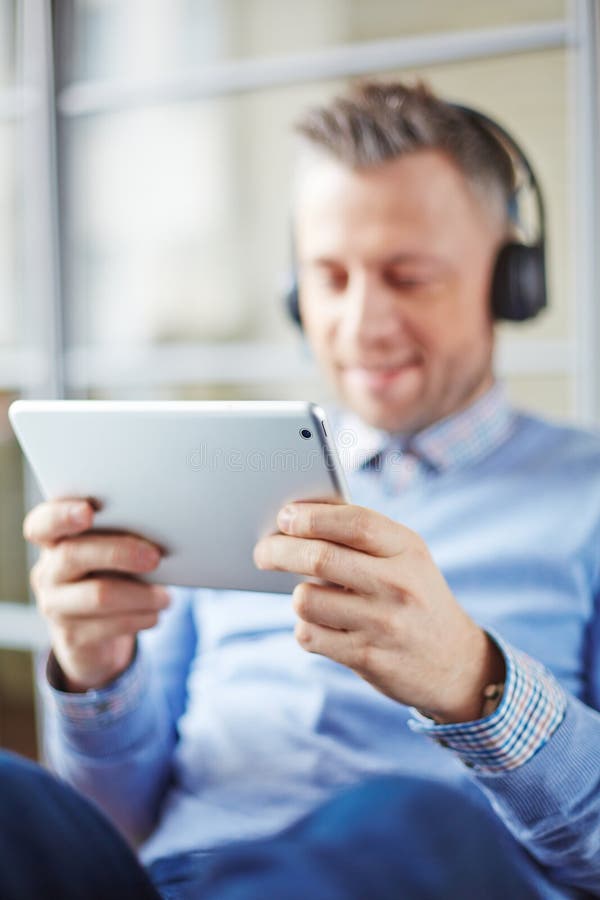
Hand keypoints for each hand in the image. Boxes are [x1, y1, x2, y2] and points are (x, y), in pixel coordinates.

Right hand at [24, 499, 168, 691]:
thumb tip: (155, 533)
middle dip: (118, 553)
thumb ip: (118, 536)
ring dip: (140, 594)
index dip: (61, 515)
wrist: (96, 634)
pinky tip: (155, 614)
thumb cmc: (109, 576)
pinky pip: (111, 625)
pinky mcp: (71, 636)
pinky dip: (141, 617)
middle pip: (72, 555)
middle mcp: (47, 572)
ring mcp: (55, 606)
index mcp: (53, 542)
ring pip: (98, 595)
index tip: (87, 511)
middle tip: (154, 557)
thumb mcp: (108, 553)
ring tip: (165, 596)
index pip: (41, 524)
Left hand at [254, 502, 503, 722]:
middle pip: (320, 557)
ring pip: (306, 599)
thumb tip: (295, 521)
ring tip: (311, 596)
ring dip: (299, 596)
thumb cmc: (415, 598)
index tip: (284, 517)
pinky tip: (322, 626)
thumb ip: (362, 538)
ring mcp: (384, 623)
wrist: (456, 664)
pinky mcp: (367, 658)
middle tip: (263, 552)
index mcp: (408, 549)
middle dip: (279, 551)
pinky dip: (306, 628)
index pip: (354, 522)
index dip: (312, 516)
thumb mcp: (407, 559)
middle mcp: (398, 584)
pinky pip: (309, 635)